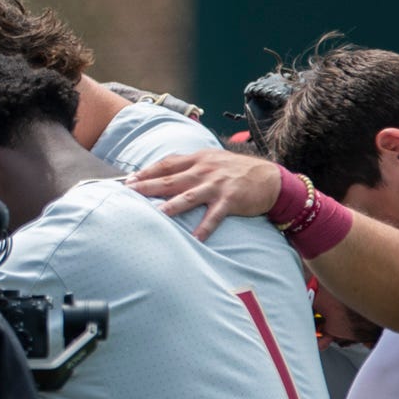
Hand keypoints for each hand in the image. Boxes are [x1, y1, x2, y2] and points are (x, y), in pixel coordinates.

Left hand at [125, 149, 283, 238]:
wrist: (270, 178)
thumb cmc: (237, 170)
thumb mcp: (212, 160)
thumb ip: (190, 164)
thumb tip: (164, 171)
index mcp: (198, 159)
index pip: (166, 164)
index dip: (146, 172)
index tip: (128, 180)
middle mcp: (204, 170)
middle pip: (170, 179)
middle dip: (147, 186)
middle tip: (127, 193)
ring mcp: (216, 185)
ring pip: (187, 197)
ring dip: (170, 207)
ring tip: (154, 215)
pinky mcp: (230, 200)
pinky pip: (213, 216)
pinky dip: (204, 228)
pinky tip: (194, 239)